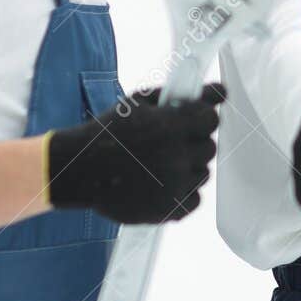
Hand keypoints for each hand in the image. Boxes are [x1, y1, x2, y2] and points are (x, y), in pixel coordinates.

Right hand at [47, 84, 225, 223]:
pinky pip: (194, 199)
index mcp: (171, 127)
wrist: (79, 170)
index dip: (200, 118)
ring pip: (202, 173)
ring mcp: (174, 185)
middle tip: (168, 143)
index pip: (210, 119)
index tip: (189, 120)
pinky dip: (183, 193)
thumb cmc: (108, 132)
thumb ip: (181, 95)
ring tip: (159, 164)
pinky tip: (162, 184)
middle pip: (208, 147)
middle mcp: (177, 157)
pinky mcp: (168, 209)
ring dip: (188, 167)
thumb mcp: (139, 103)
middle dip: (193, 142)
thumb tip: (221, 91)